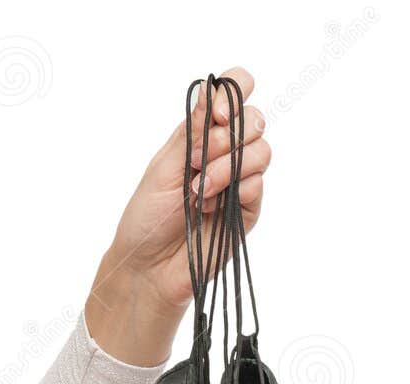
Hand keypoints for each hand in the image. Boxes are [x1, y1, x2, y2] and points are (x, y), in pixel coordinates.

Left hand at [109, 66, 270, 311]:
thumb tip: (211, 89)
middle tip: (196, 161)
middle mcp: (223, 153)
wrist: (151, 267)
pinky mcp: (247, 212)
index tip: (217, 115)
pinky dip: (236, 191)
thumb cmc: (148, 217)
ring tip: (199, 191)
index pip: (234, 92)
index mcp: (199, 133)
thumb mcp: (164, 166)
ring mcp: (238, 182)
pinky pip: (257, 187)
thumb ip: (192, 130)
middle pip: (255, 120)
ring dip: (228, 167)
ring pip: (262, 152)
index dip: (234, 93)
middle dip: (227, 136)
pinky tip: (211, 207)